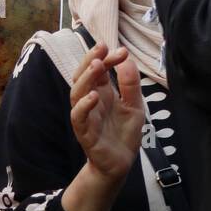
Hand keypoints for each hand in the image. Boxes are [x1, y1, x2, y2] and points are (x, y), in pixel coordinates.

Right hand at [70, 43, 143, 182]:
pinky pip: (79, 118)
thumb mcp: (134, 105)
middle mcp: (91, 102)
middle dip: (90, 60)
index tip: (121, 50)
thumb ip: (130, 85)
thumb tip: (127, 60)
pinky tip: (94, 97)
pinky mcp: (86, 133)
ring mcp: (86, 117)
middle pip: (82, 76)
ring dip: (86, 78)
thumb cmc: (124, 132)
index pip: (98, 70)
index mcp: (102, 93)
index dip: (106, 58)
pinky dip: (84, 106)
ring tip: (97, 65)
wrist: (121, 162)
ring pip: (77, 94)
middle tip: (102, 48)